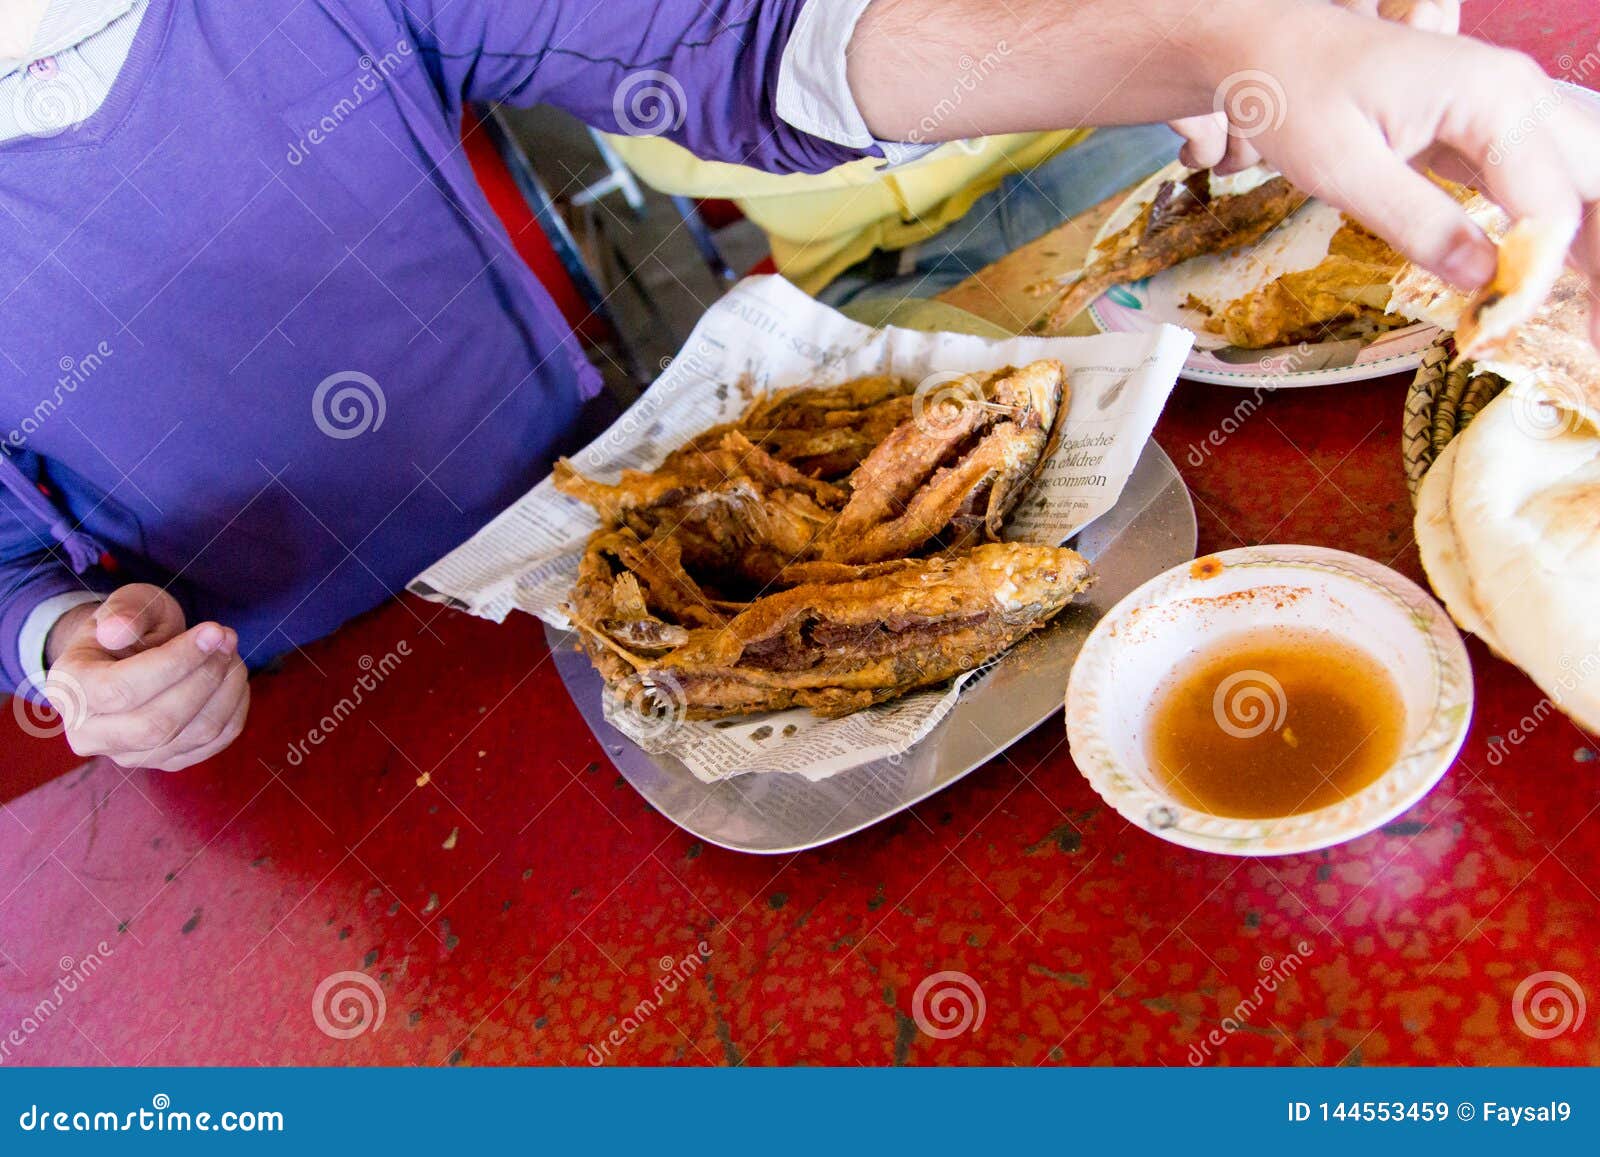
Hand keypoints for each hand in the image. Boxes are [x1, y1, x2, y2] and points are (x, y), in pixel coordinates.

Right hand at [42, 584, 249, 770]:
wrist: (132, 655)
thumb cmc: (131, 627)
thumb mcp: (126, 604)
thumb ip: (124, 611)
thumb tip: (118, 630)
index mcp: (71, 690)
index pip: (121, 690)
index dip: (174, 662)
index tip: (212, 631)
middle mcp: (89, 733)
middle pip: (157, 723)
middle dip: (205, 677)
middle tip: (227, 639)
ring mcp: (129, 754)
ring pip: (192, 735)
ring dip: (226, 691)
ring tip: (231, 652)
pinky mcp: (166, 761)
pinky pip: (212, 744)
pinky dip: (234, 709)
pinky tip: (234, 678)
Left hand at [1197, 3, 1599, 334]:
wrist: (1272, 48)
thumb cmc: (1296, 94)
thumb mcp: (1343, 167)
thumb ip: (1415, 222)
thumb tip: (1482, 281)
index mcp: (1495, 99)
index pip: (1549, 207)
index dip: (1530, 279)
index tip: (1494, 331)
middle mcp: (1520, 97)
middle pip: (1596, 187)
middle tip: (1595, 338)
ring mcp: (1510, 111)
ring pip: (1583, 184)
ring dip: (1591, 251)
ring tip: (1590, 324)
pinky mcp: (1489, 131)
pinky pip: (1546, 184)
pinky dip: (1556, 234)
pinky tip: (1558, 282)